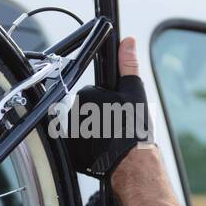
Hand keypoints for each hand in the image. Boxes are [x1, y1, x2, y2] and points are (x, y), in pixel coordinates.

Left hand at [63, 37, 150, 178]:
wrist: (132, 163)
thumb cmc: (134, 129)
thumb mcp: (134, 91)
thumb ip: (128, 65)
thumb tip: (128, 42)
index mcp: (86, 96)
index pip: (92, 93)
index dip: (106, 100)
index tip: (116, 110)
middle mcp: (74, 114)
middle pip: (85, 109)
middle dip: (98, 114)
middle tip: (115, 124)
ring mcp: (71, 134)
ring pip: (82, 127)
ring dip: (94, 130)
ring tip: (111, 137)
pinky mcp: (72, 153)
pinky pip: (79, 145)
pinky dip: (89, 146)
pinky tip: (103, 148)